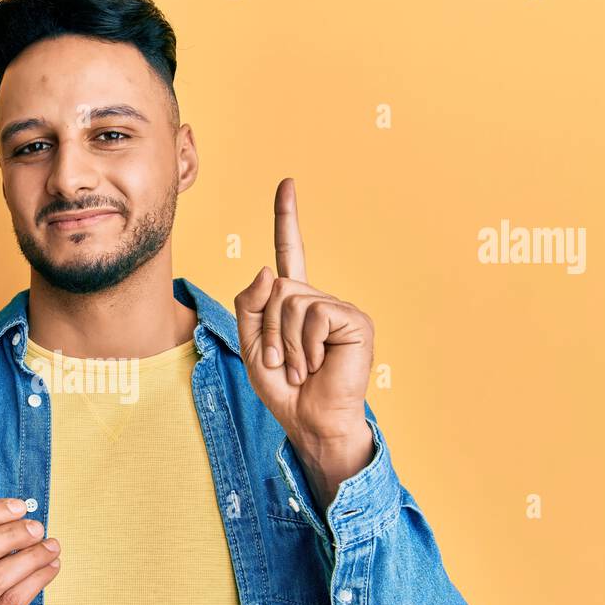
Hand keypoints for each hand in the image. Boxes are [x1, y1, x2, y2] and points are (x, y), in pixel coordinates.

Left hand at [233, 178, 374, 445]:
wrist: (310, 420)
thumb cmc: (284, 388)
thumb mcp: (251, 346)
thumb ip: (250, 305)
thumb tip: (268, 270)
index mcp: (295, 303)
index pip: (290, 253)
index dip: (286, 219)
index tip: (287, 184)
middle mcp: (318, 300)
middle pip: (277, 289)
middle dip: (268, 331)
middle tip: (281, 364)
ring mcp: (338, 308)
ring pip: (291, 303)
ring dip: (285, 343)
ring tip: (300, 368)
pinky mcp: (354, 320)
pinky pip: (313, 315)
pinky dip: (305, 345)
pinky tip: (318, 364)